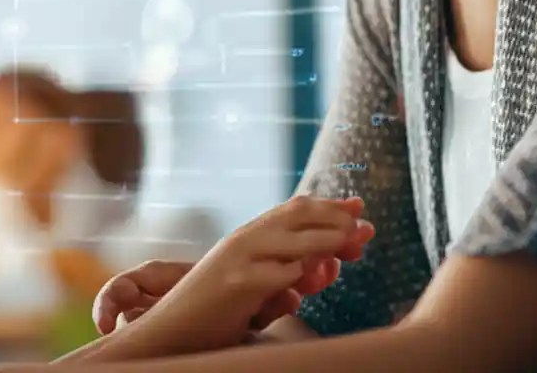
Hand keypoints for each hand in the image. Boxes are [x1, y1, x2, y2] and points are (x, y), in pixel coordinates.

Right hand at [124, 196, 373, 356]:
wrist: (171, 329)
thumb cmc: (215, 311)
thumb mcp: (256, 285)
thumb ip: (290, 270)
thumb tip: (330, 264)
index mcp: (250, 236)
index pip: (295, 209)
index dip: (330, 207)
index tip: (359, 207)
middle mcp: (245, 240)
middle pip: (297, 214)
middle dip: (336, 219)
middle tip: (364, 228)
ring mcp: (239, 260)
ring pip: (292, 241)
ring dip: (327, 241)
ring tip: (352, 245)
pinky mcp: (236, 284)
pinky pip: (276, 273)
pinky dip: (299, 273)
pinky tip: (315, 277)